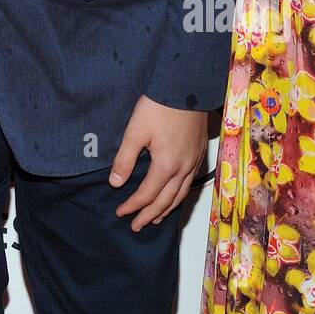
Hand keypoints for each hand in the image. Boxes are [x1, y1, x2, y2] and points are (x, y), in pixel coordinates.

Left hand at [110, 95, 208, 231]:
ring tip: (155, 219)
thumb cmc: (159, 106)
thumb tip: (115, 183)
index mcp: (167, 165)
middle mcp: (184, 168)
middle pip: (166, 201)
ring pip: (181, 195)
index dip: (133, 206)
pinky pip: (190, 183)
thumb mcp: (135, 131)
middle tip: (136, 226)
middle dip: (149, 215)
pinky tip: (174, 196)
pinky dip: (179, 196)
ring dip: (166, 210)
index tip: (120, 213)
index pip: (147, 195)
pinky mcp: (199, 153)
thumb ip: (125, 159)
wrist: (186, 87)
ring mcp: (194, 162)